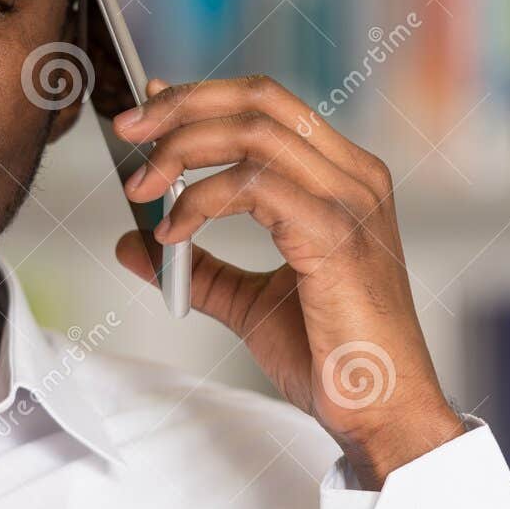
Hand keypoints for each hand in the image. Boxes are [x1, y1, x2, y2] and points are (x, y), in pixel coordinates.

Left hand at [112, 75, 465, 488]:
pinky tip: (174, 234)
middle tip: (128, 129)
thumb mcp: (251, 301)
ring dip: (182, 151)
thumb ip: (199, 267)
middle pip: (259, 100)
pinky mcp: (336, 236)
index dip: (202, 96)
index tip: (146, 109)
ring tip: (143, 189)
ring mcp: (350, 202)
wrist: (381, 412)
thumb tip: (134, 243)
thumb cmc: (332, 358)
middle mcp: (354, 178)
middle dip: (182, 107)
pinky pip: (255, 187)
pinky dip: (201, 201)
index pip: (269, 104)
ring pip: (254, 133)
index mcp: (343, 180)